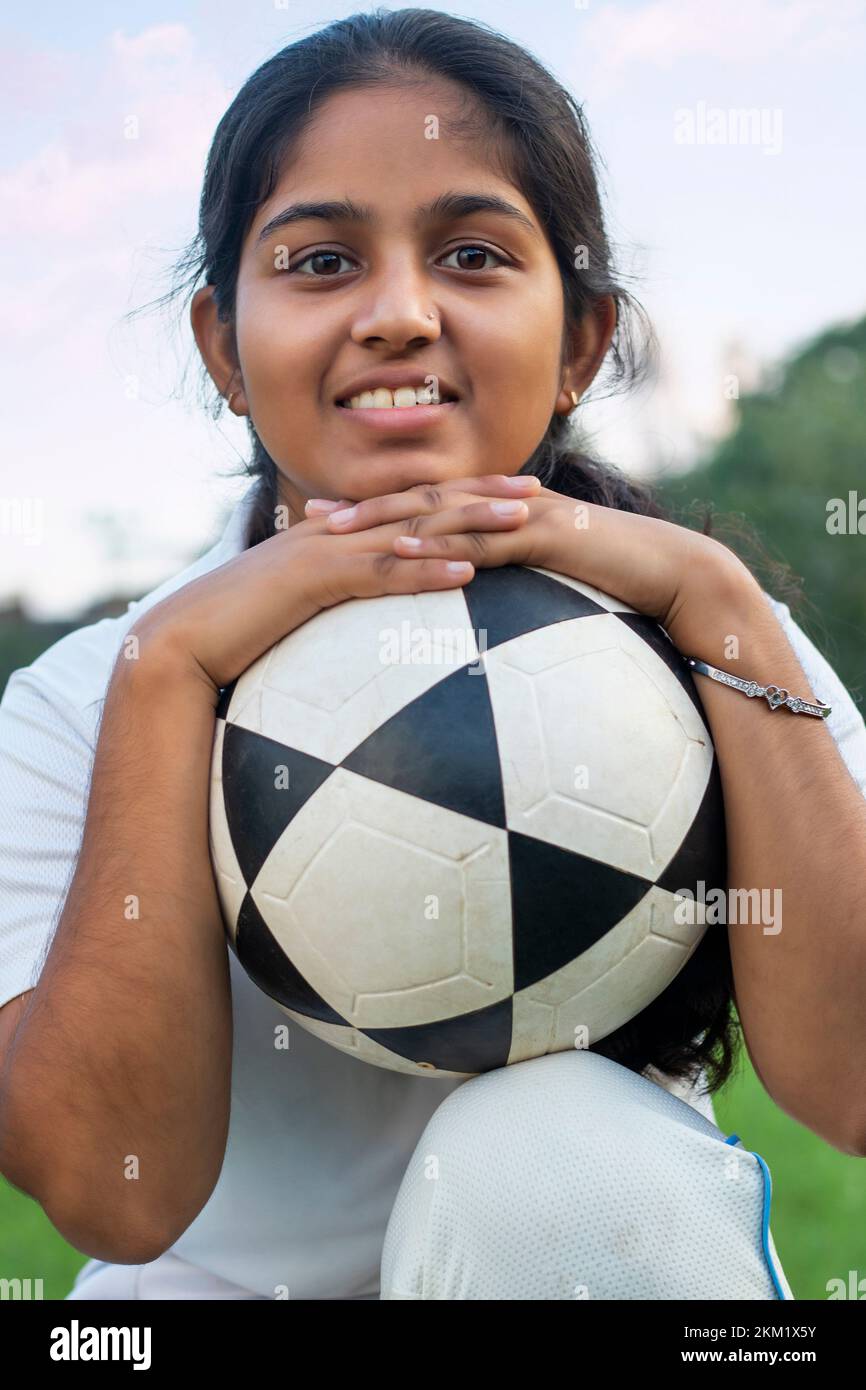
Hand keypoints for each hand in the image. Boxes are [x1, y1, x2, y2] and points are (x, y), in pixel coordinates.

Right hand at [127, 475, 542, 693]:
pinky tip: (466, 574)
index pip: (411, 503)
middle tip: (538, 490)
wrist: (187, 636)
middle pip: (422, 503)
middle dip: (482, 493)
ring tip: (521, 522)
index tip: (511, 491)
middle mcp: (337, 529)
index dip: (463, 493)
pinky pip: (376, 574)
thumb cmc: (242, 626)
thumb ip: (338, 592)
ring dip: (469, 524)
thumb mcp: (299, 603)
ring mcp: (325, 550)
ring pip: (409, 530)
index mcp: (337, 532)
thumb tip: (371, 601)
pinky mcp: (312, 580)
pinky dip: (423, 572)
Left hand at [321, 478, 750, 643]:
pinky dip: (438, 546)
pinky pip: (479, 540)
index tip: (327, 522)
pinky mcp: (540, 533)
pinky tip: (401, 555)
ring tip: (337, 533)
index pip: (426, 507)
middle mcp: (502, 504)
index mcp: (499, 513)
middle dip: (364, 508)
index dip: (376, 512)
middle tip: (309, 518)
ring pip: (440, 512)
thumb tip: (480, 624)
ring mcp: (518, 514)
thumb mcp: (551, 588)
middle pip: (419, 500)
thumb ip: (512, 594)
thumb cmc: (612, 584)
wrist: (669, 571)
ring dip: (385, 521)